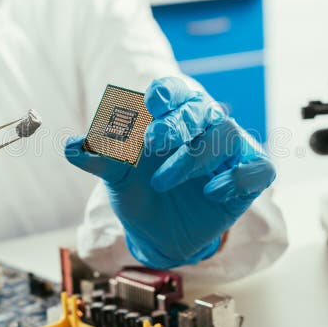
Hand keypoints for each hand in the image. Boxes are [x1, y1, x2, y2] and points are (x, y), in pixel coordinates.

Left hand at [66, 77, 275, 268]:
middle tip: (152, 142)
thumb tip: (70, 146)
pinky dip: (237, 177)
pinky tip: (212, 193)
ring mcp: (229, 153)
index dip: (169, 91)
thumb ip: (99, 158)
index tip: (152, 101)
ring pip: (227, 134)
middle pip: (202, 109)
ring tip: (163, 180)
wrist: (159, 236)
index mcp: (173, 116)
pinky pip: (258, 168)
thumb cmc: (140, 192)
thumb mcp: (117, 178)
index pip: (177, 90)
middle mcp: (204, 128)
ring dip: (195, 155)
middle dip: (178, 123)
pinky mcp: (247, 180)